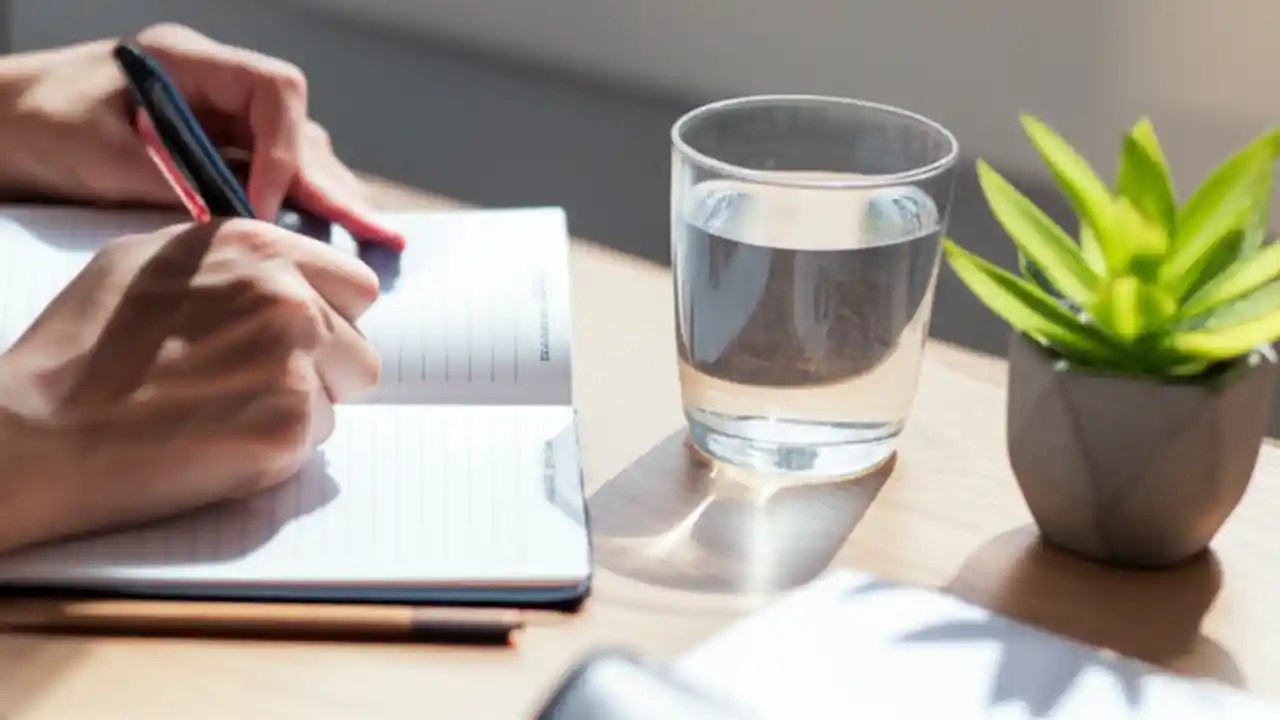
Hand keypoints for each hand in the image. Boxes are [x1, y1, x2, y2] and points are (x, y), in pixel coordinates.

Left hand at [0, 22, 403, 247]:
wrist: (0, 129)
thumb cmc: (39, 125)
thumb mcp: (106, 156)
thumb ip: (181, 183)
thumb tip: (246, 221)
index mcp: (192, 62)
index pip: (276, 90)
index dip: (286, 151)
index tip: (269, 208)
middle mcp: (217, 86)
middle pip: (297, 128)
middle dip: (331, 184)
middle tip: (375, 234)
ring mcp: (217, 117)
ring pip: (293, 153)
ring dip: (324, 196)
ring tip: (370, 237)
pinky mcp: (212, 151)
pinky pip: (268, 175)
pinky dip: (296, 205)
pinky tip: (327, 233)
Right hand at [0, 219, 378, 551]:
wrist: (39, 432)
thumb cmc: (81, 348)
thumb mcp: (147, 261)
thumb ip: (232, 259)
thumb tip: (284, 269)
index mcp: (260, 250)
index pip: (355, 285)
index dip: (329, 314)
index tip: (300, 336)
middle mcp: (288, 299)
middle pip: (357, 346)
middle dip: (321, 368)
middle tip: (254, 384)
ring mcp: (295, 365)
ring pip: (338, 396)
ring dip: (300, 409)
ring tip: (224, 410)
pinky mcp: (289, 430)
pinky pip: (312, 442)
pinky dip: (275, 448)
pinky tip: (216, 441)